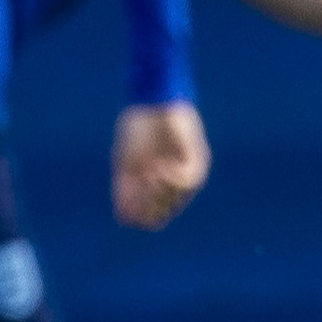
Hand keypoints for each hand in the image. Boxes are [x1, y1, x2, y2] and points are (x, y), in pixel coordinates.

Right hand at [111, 103, 208, 227]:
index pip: (152, 215)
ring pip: (177, 199)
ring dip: (160, 191)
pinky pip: (189, 181)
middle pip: (163, 211)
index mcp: (154, 185)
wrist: (150, 102)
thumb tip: (124, 220)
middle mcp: (172, 181)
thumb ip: (124, 192)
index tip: (126, 198)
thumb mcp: (125, 165)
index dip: (138, 213)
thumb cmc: (136, 129)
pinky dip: (173, 180)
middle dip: (147, 202)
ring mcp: (185, 171)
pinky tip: (161, 168)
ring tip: (150, 172)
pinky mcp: (197, 158)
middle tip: (139, 183)